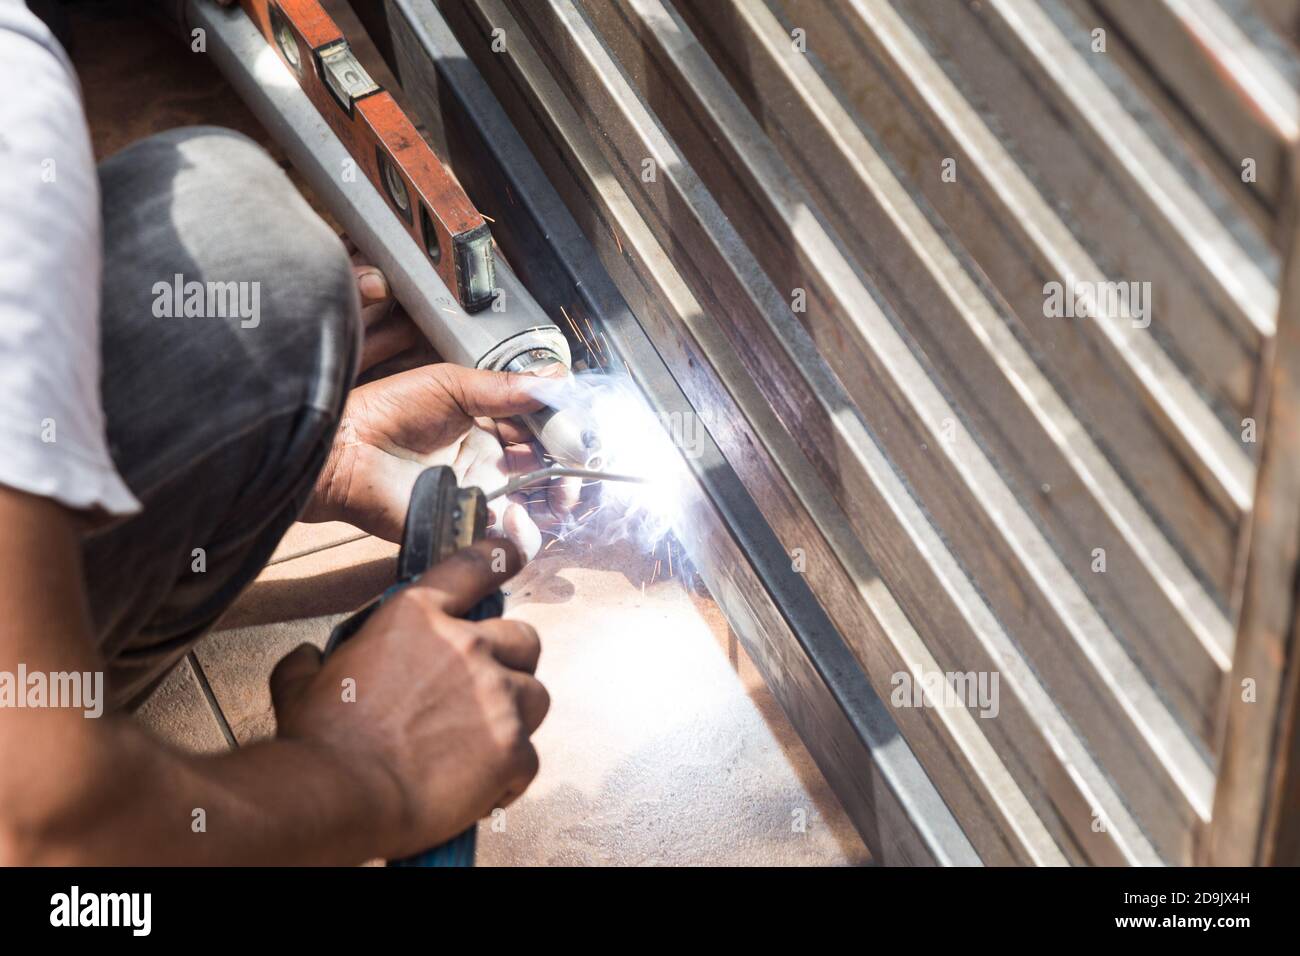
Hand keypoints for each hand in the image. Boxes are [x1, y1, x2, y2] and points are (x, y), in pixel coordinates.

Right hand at [268, 539, 548, 857]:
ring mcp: (497, 696)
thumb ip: (313, 660)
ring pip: (535, 695)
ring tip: (480, 745)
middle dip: (510, 661)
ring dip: (514, 715)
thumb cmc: (319, 741)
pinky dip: (508, 775)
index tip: (516, 550)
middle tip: (484, 690)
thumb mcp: (301, 683)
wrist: (339, 798)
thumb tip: (307, 658)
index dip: (502, 554)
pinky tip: (479, 790)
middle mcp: (467, 646)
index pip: (475, 566)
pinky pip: (528, 757)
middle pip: (523, 639)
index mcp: (416, 616)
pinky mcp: (514, 749)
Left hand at [303, 265, 580, 554]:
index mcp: (489, 422)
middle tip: (573, 464)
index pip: (541, 426)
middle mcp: (492, 458)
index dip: (562, 428)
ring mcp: (484, 491)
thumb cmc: (389, 411)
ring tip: (559, 493)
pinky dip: (526, 525)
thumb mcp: (452, 385)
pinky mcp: (470, 521)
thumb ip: (505, 387)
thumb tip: (556, 380)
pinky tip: (522, 511)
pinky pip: (510, 530)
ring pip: (538, 499)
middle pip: (548, 464)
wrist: (347, 452)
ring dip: (556, 496)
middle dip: (568, 466)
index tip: (575, 430)